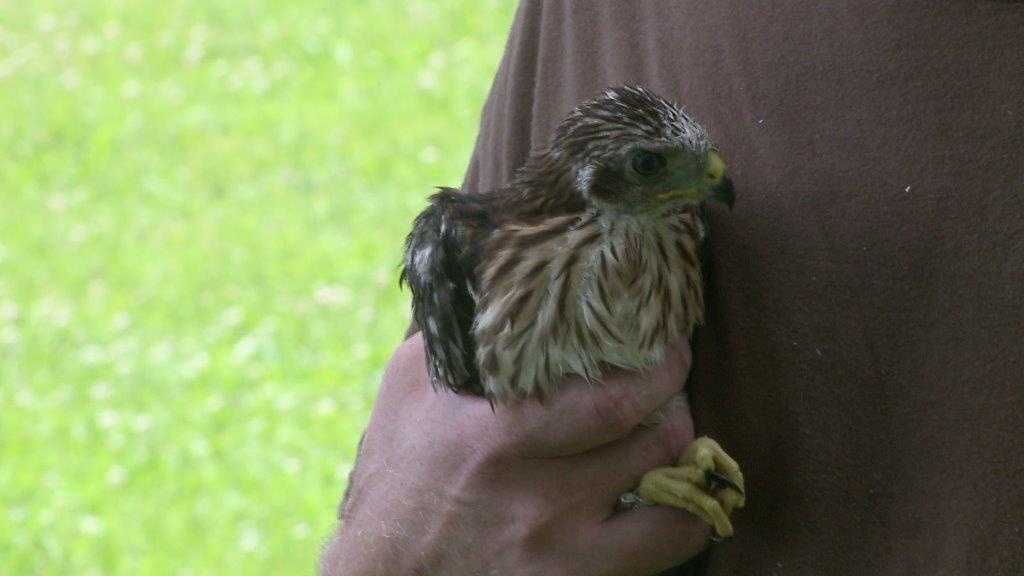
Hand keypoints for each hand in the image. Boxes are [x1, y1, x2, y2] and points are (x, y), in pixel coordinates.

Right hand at [321, 333, 709, 575]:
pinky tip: (681, 491)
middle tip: (672, 368)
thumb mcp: (408, 393)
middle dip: (670, 388)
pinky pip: (665, 541)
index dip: (652, 360)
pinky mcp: (574, 574)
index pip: (601, 391)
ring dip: (680, 441)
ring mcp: (557, 535)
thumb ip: (451, 334)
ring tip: (673, 420)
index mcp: (489, 430)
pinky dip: (690, 511)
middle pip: (639, 425)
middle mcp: (528, 483)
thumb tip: (486, 272)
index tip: (664, 334)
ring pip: (662, 476)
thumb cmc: (398, 477)